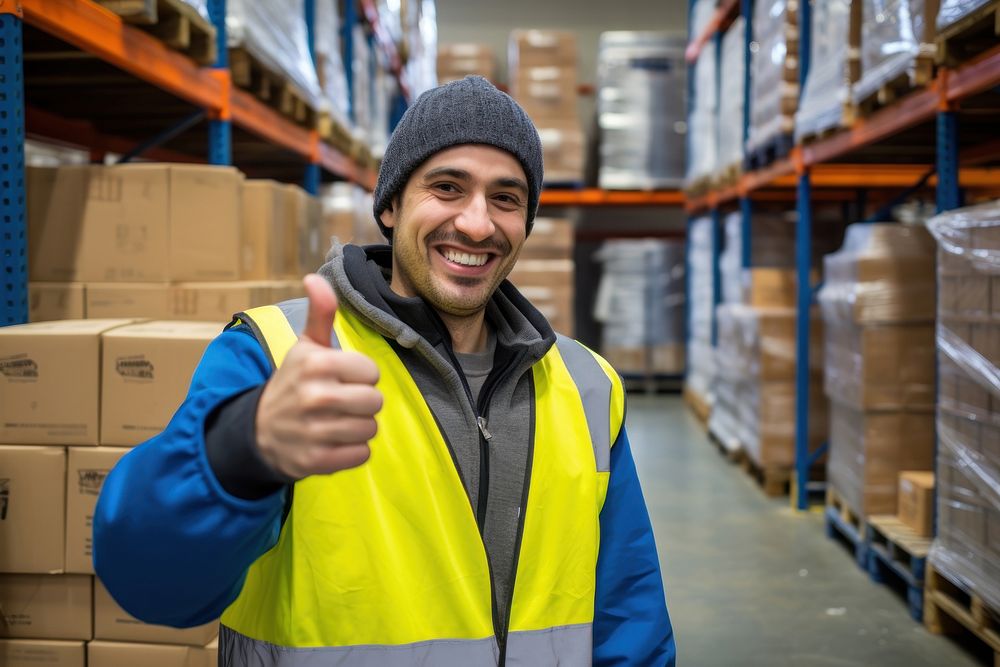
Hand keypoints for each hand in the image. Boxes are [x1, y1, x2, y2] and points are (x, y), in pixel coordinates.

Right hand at [255, 274, 382, 478]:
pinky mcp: (316, 461)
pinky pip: (361, 455)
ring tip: (335, 421)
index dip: (360, 376)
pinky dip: (352, 451)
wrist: (258, 431)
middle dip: (362, 403)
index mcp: (316, 363)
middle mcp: (315, 396)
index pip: (371, 372)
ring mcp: (315, 431)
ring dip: (357, 427)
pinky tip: (332, 442)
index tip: (339, 379)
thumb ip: (320, 313)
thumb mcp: (304, 347)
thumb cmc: (292, 383)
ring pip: (370, 429)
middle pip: (375, 402)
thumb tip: (314, 277)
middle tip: (339, 403)